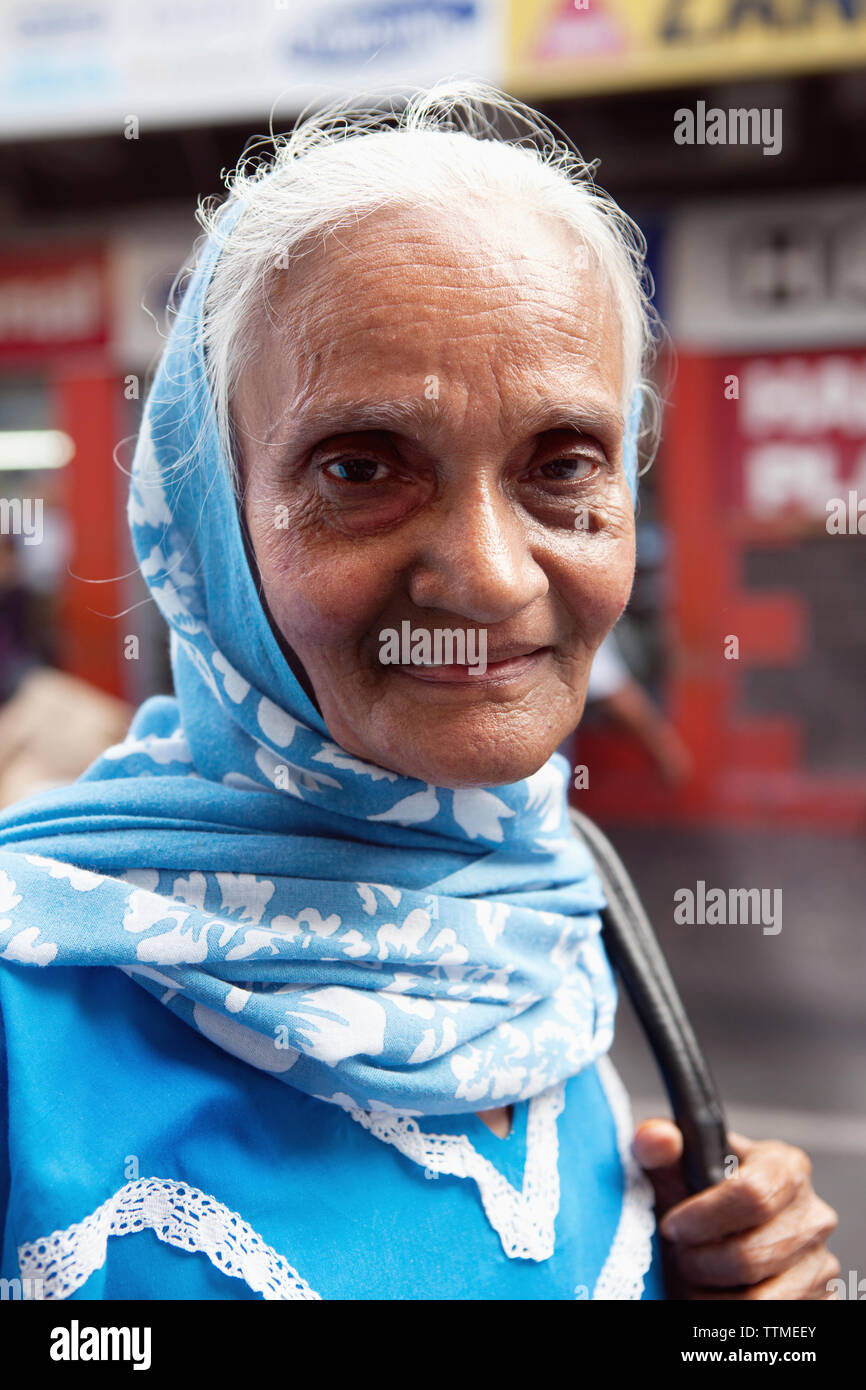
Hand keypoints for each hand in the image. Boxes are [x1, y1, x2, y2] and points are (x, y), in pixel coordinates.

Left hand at [633, 1119, 839, 1299]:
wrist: (724, 1233)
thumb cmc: (701, 1198)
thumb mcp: (677, 1169)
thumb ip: (659, 1150)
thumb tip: (656, 1138)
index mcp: (785, 1167)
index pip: (752, 1194)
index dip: (704, 1217)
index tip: (673, 1226)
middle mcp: (812, 1214)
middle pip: (750, 1254)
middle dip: (700, 1262)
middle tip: (679, 1256)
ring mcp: (819, 1261)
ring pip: (760, 1298)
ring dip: (711, 1294)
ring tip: (692, 1276)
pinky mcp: (819, 1298)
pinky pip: (770, 1318)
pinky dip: (730, 1312)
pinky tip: (713, 1294)